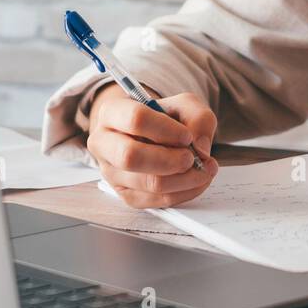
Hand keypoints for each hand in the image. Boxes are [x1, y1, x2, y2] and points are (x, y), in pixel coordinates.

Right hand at [80, 83, 218, 207]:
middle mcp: (104, 143)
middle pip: (131, 156)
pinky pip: (156, 201)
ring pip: (147, 183)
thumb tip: (200, 148)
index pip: (135, 119)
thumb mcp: (185, 105)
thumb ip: (198, 118)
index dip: (166, 130)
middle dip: (169, 160)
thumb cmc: (165, 118)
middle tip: (192, 158)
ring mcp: (112, 173)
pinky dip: (183, 193)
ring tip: (204, 169)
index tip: (187, 136)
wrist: (155, 135)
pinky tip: (196, 181)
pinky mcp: (125, 195)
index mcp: (112, 112)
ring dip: (184, 179)